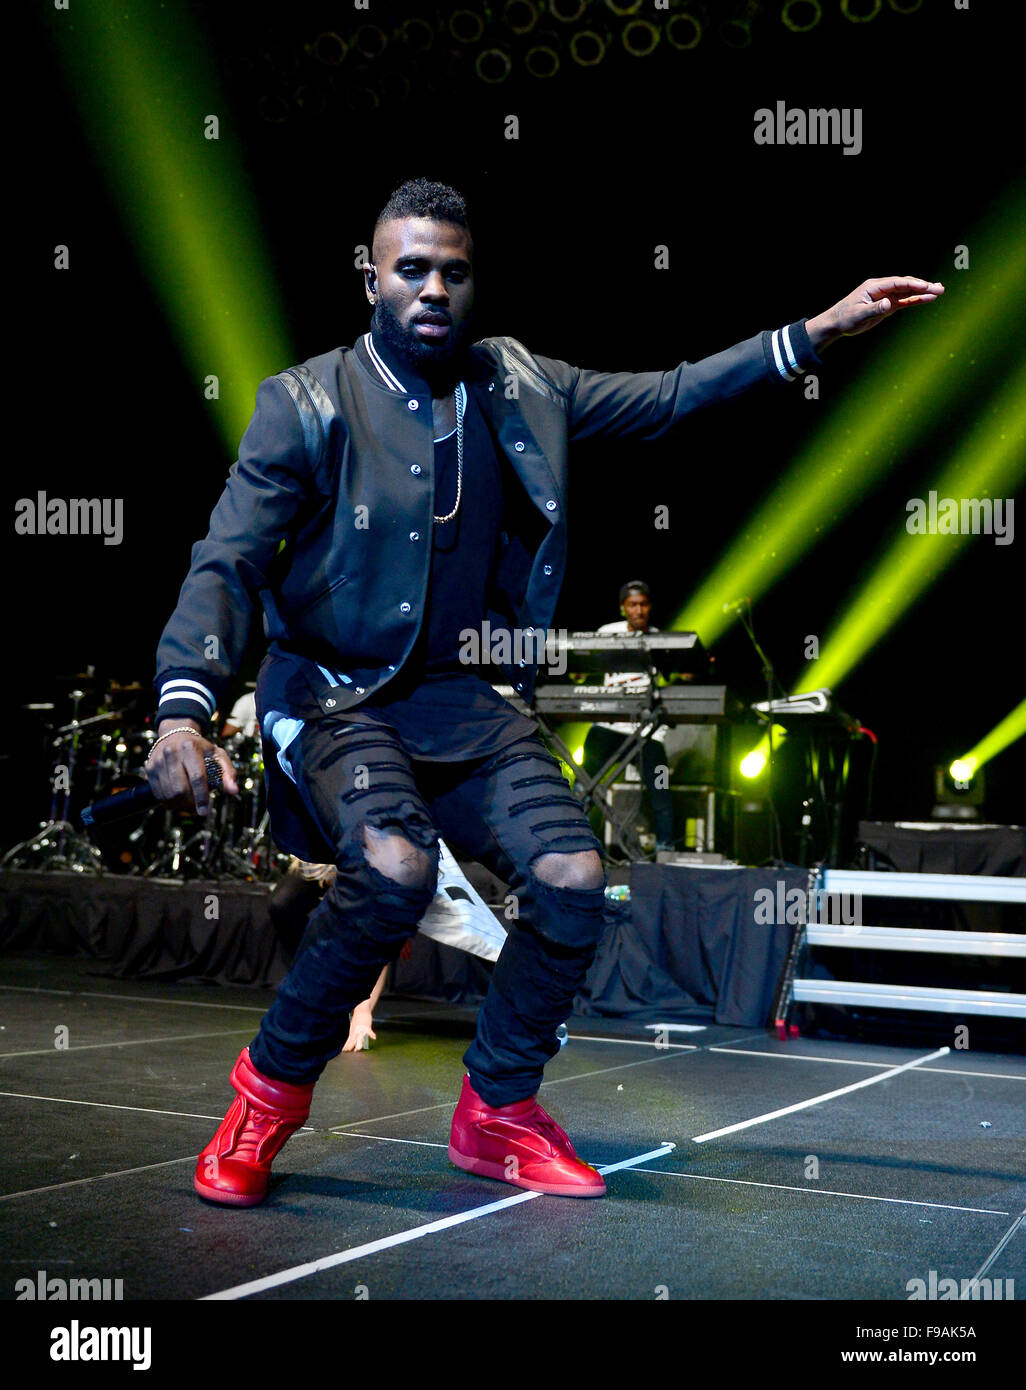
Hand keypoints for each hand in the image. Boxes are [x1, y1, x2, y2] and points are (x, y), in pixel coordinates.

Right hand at [146, 720, 238, 816]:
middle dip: (190, 802)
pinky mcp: (149, 768)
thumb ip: (228, 772)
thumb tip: (234, 792)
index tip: (204, 812)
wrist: (176, 734)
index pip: (197, 777)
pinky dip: (168, 802)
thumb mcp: (218, 755)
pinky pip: (158, 793)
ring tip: (188, 802)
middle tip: (197, 805)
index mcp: (190, 747)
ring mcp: (158, 761)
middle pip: (180, 789)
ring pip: (168, 794)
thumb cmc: (201, 749)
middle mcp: (171, 752)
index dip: (201, 797)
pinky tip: (176, 800)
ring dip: (179, 805)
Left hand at [341, 1006, 376, 1051]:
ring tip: (359, 1048)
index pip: (348, 1042)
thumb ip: (351, 1038)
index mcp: (352, 1033)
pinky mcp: (367, 1026)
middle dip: (351, 1046)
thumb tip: (346, 1046)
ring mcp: (361, 1029)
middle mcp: (355, 1032)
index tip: (344, 1052)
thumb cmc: (357, 1021)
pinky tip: (374, 1037)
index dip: (346, 1047)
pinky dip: (371, 1034)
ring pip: (360, 1037)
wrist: (362, 1010)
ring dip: (360, 1043)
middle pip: (353, 1040)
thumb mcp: (352, 1029)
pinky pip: (369, 1031)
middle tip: (349, 1052)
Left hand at [806, 276, 944, 348]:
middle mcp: (881, 289)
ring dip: (922, 292)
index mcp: (874, 287)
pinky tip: (928, 299)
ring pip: (907, 292)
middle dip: (923, 286)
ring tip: (939, 291)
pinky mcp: (887, 305)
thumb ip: (875, 309)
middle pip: (905, 285)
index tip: (926, 286)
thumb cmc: (845, 318)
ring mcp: (885, 296)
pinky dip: (916, 300)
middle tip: (939, 288)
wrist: (836, 323)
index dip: (912, 284)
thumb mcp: (858, 315)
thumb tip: (889, 304)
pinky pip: (904, 301)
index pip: (897, 283)